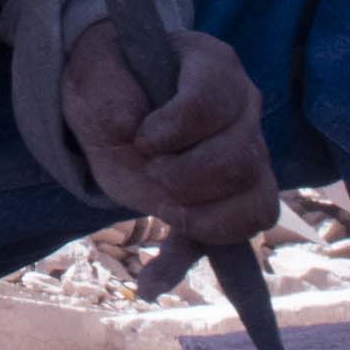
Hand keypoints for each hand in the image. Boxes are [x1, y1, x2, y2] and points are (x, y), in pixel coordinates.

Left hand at [61, 20, 277, 244]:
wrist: (110, 101)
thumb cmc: (111, 76)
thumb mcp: (94, 67)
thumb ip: (108, 88)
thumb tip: (128, 127)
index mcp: (214, 67)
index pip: (214, 102)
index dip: (175, 126)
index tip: (141, 136)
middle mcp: (243, 111)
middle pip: (241, 159)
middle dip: (186, 176)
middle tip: (149, 170)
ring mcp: (246, 157)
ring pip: (255, 204)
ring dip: (199, 218)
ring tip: (161, 205)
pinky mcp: (228, 200)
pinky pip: (234, 238)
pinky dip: (186, 262)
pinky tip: (148, 282)